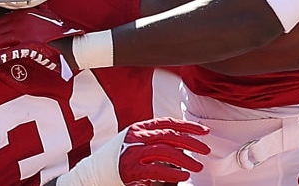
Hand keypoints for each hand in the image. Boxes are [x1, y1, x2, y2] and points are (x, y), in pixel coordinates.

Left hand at [0, 8, 83, 89]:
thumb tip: (40, 7)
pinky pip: (4, 53)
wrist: (75, 44)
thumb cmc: (65, 33)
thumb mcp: (50, 17)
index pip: (1, 21)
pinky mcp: (26, 46)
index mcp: (25, 13)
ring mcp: (23, 33)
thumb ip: (41, 12)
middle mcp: (21, 21)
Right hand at [54, 117, 210, 185]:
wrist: (94, 172)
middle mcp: (136, 137)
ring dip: (185, 159)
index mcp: (139, 127)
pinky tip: (183, 175)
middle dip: (191, 142)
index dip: (188, 125)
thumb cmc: (117, 157)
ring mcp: (133, 152)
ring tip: (197, 166)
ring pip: (165, 151)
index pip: (168, 122)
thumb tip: (180, 141)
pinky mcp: (130, 169)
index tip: (203, 131)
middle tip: (205, 150)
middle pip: (170, 136)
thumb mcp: (135, 141)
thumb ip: (153, 138)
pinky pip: (156, 170)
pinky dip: (172, 173)